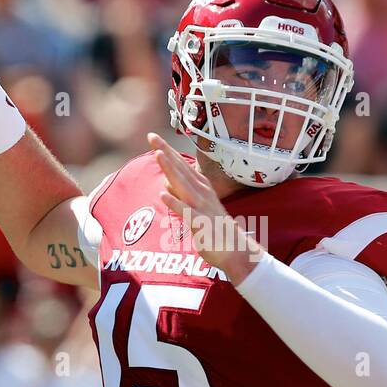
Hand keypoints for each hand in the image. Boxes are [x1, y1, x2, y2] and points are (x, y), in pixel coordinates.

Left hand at [147, 133, 260, 284]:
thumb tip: (166, 184)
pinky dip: (175, 203)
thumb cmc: (214, 228)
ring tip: (157, 154)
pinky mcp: (201, 223)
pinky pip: (186, 212)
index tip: (153, 136)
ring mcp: (202, 207)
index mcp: (201, 187)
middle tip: (152, 136)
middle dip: (166, 152)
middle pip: (180, 169)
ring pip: (183, 185)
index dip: (167, 150)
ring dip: (170, 170)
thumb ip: (182, 194)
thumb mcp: (196, 206)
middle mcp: (201, 193)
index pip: (181, 165)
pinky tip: (163, 195)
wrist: (235, 250)